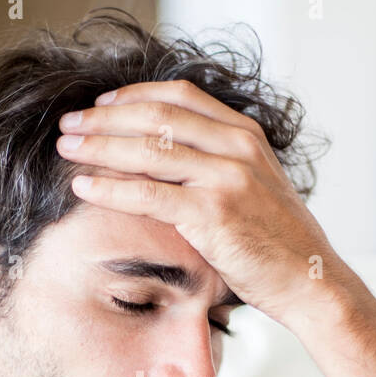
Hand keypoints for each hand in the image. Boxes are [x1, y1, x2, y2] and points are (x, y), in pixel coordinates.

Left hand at [55, 79, 347, 325]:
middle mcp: (237, 147)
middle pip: (156, 116)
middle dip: (104, 119)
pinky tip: (84, 187)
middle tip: (68, 124)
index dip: (133, 96)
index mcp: (246, 134)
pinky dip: (110, 188)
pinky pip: (148, 195)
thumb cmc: (278, 243)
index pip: (180, 95)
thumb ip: (217, 164)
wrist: (310, 281)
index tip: (99, 105)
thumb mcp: (254, 187)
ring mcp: (227, 178)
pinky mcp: (213, 214)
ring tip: (65, 150)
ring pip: (147, 151)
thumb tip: (164, 160)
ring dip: (98, 147)